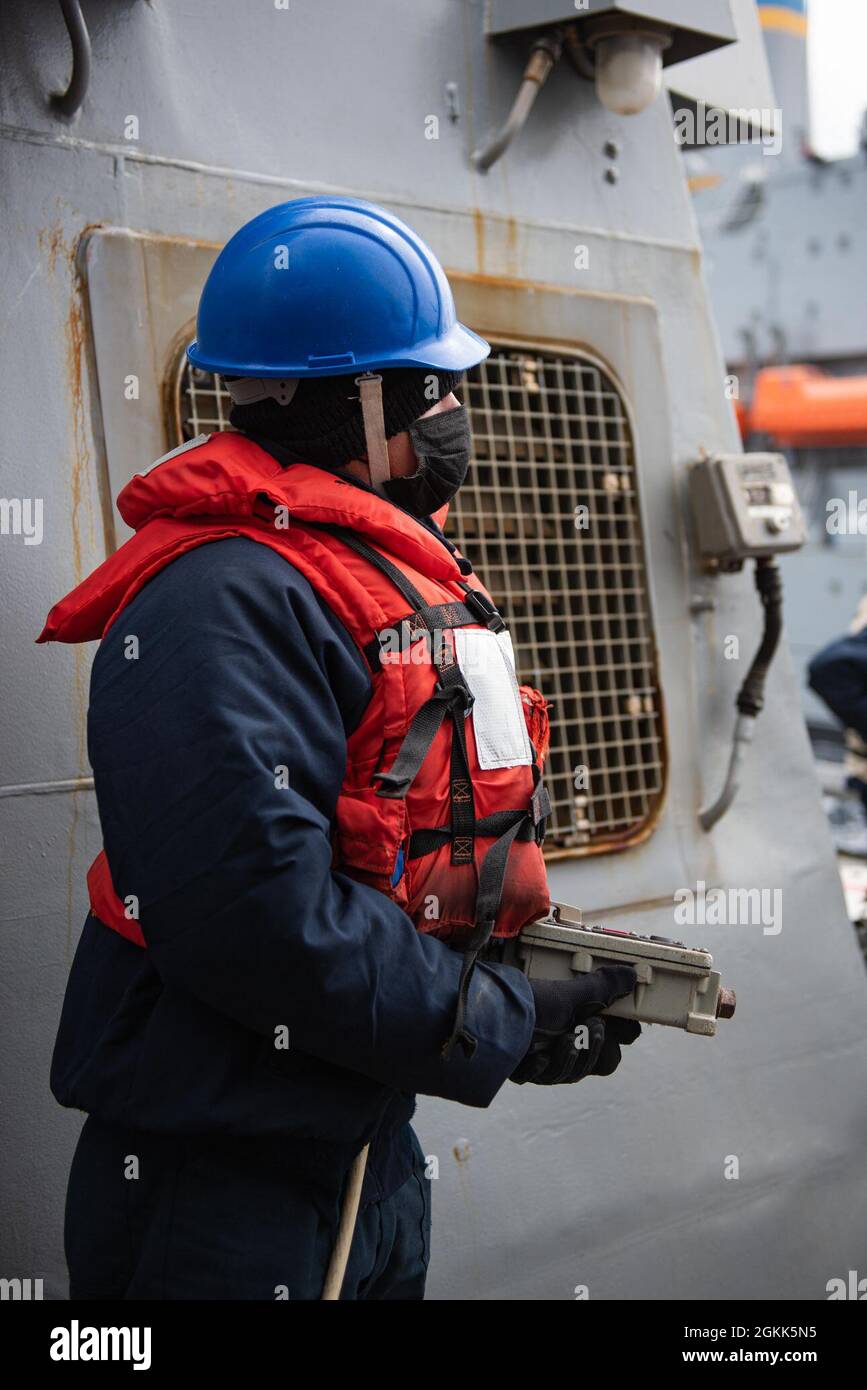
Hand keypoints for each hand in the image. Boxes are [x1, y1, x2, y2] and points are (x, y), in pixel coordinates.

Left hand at [510, 966, 640, 1085]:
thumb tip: (633, 974)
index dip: (614, 1045)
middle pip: (594, 1066)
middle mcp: (565, 1049)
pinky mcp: (524, 1070)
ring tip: (565, 1038)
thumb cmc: (535, 1000)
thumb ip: (602, 987)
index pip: (610, 1055)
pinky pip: (538, 1077)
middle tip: (592, 1027)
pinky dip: (538, 1067)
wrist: (493, 1010)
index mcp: (580, 1033)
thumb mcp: (571, 994)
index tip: (615, 1028)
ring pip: (569, 1074)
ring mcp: (545, 1062)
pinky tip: (536, 1056)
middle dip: (594, 1049)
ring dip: (569, 1056)